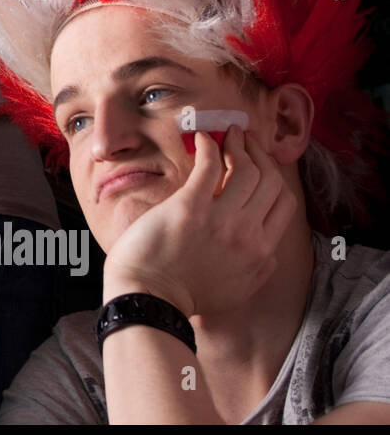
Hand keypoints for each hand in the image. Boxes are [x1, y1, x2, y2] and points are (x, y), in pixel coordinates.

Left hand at [102, 126, 296, 316]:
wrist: (150, 301)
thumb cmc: (184, 297)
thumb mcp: (238, 290)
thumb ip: (259, 269)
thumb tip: (268, 251)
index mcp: (262, 253)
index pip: (284, 203)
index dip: (275, 176)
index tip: (263, 163)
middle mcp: (248, 234)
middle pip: (269, 181)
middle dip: (261, 154)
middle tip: (247, 139)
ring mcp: (221, 220)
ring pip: (246, 170)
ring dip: (239, 145)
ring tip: (229, 134)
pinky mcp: (190, 208)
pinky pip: (209, 167)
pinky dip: (209, 147)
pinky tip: (203, 138)